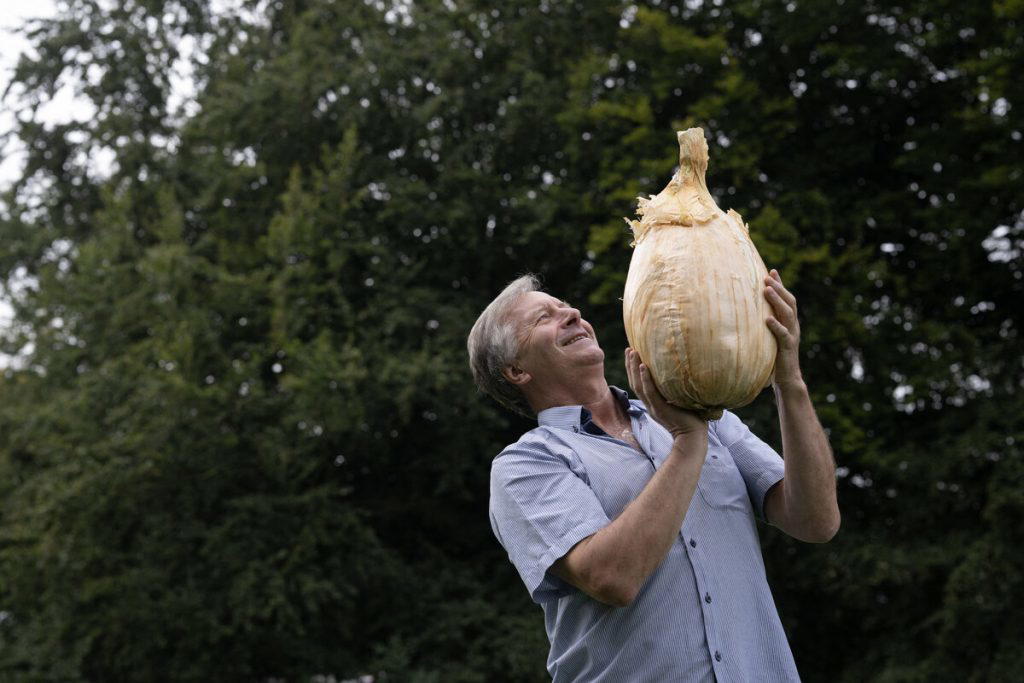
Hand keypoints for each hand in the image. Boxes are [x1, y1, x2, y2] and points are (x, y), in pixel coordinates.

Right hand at [625, 348, 705, 437]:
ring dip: (634, 368)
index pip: (639, 385)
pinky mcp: (660, 409)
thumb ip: (677, 391)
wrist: (693, 438)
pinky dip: (645, 379)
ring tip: (633, 353)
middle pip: (634, 383)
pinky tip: (643, 367)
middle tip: (629, 349)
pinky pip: (650, 392)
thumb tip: (684, 374)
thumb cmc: (693, 420)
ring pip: (638, 386)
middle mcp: (650, 405)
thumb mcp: (681, 402)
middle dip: (630, 366)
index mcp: (653, 404)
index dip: (633, 370)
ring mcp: (654, 407)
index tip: (632, 355)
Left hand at [764, 268, 802, 385]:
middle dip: (779, 288)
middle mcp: (793, 326)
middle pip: (789, 302)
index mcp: (789, 322)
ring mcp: (792, 336)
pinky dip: (776, 326)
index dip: (780, 285)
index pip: (787, 299)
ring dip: (777, 301)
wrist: (787, 378)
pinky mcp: (788, 348)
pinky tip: (767, 319)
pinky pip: (783, 335)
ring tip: (767, 290)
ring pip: (788, 314)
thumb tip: (753, 312)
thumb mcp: (772, 336)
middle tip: (767, 276)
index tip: (772, 270)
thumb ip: (768, 324)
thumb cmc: (776, 356)